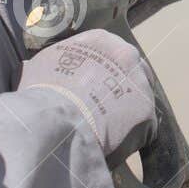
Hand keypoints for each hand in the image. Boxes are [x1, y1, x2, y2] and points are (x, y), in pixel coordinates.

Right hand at [18, 29, 156, 164]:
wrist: (57, 120)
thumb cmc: (43, 91)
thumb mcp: (40, 67)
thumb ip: (52, 65)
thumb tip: (40, 71)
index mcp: (101, 41)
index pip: (109, 53)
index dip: (101, 73)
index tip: (93, 88)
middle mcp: (127, 56)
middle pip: (130, 73)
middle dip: (120, 90)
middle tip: (103, 110)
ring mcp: (141, 85)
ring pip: (138, 101)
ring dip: (126, 115)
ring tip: (107, 132)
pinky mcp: (148, 114)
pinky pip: (142, 129)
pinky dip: (130, 139)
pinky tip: (113, 146)